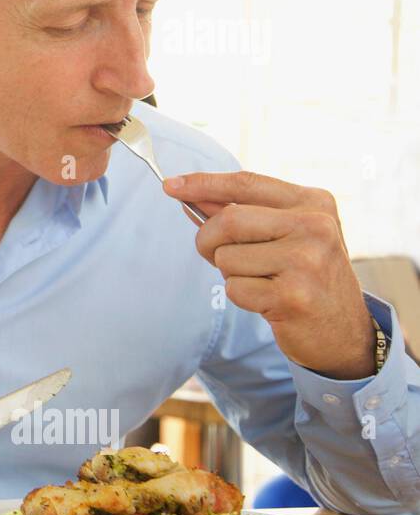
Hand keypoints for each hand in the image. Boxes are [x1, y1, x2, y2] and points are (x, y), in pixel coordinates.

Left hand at [163, 171, 374, 379]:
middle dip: (208, 240)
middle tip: (217, 255)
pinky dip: (241, 296)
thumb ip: (242, 213)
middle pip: (228, 220)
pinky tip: (269, 300)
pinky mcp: (293, 296)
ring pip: (226, 257)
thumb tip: (189, 194)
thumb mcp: (286, 235)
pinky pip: (235, 288)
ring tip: (262, 280)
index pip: (246, 183)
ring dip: (230, 273)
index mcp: (313, 202)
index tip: (170, 186)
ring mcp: (306, 261)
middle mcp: (315, 226)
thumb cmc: (305, 276)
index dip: (203, 183)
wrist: (343, 331)